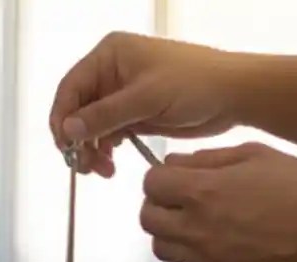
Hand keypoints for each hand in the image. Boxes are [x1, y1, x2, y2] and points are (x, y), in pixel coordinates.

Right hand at [50, 32, 242, 176]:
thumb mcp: (146, 98)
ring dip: (92, 149)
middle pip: (79, 109)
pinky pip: (111, 133)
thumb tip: (67, 129)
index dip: (62, 118)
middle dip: (79, 139)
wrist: (233, 95)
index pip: (71, 87)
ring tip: (103, 170)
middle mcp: (112, 72)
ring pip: (93, 125)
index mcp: (110, 55)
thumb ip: (105, 115)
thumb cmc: (193, 84)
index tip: (65, 147)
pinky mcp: (137, 113)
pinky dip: (107, 150)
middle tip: (85, 167)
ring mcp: (124, 94)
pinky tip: (112, 164)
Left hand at [140, 142, 296, 261]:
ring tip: (196, 219)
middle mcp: (196, 227)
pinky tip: (217, 236)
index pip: (151, 183)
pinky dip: (190, 249)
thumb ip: (211, 158)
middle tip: (183, 196)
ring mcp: (207, 257)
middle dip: (159, 203)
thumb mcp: (258, 155)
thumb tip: (177, 162)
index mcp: (203, 192)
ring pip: (160, 247)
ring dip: (169, 231)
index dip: (162, 175)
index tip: (179, 173)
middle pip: (147, 218)